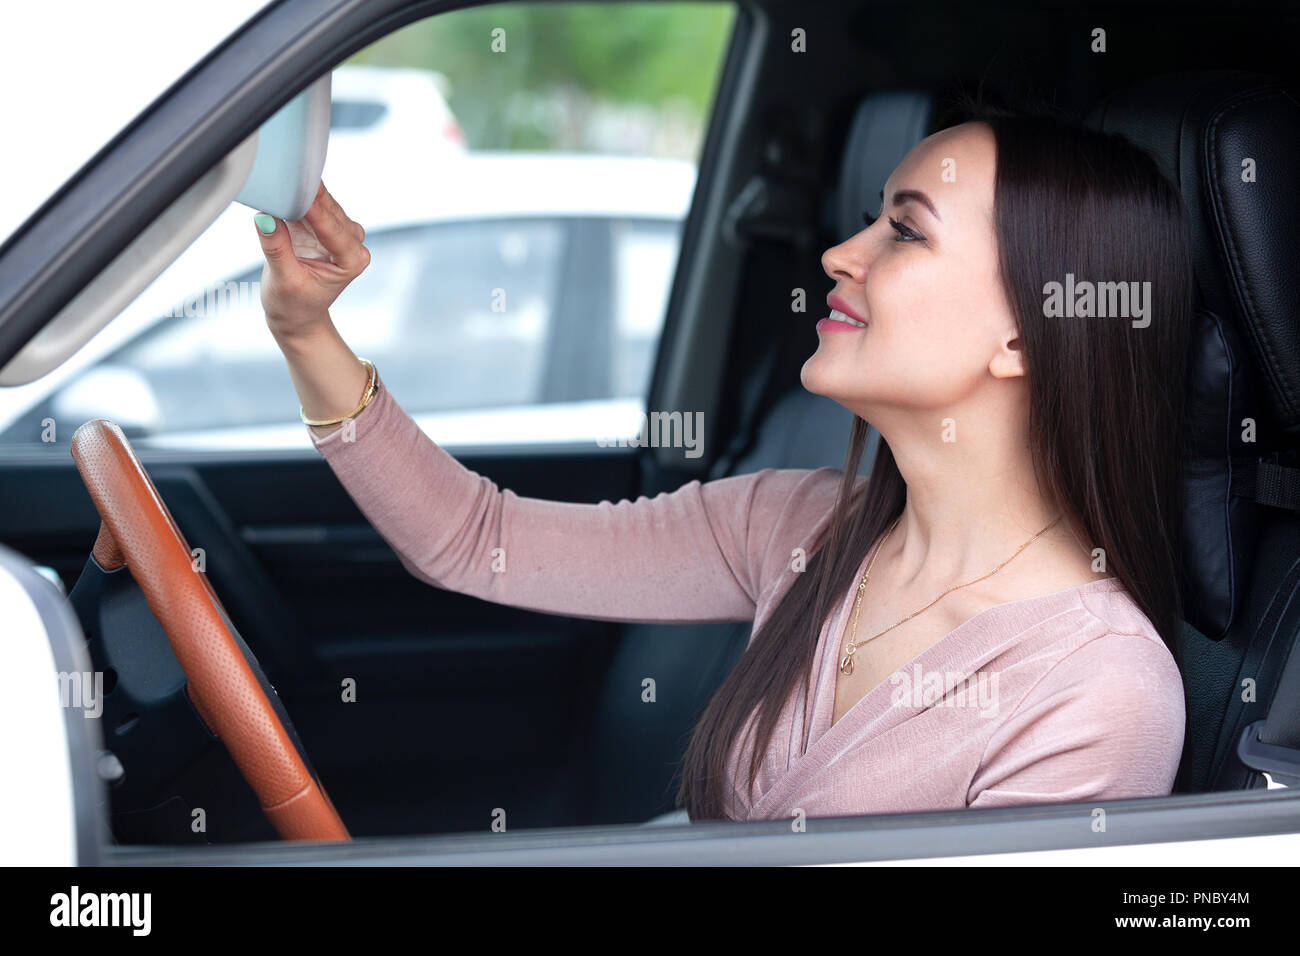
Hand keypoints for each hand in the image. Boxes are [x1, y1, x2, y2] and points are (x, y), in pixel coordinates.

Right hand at [254, 181, 370, 340]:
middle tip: (284, 175)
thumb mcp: (284, 282)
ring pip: (320, 201)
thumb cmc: (295, 306)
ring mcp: (339, 232)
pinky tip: (280, 186)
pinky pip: (309, 202)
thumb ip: (277, 249)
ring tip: (278, 178)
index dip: (312, 209)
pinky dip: (295, 195)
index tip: (296, 190)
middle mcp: (352, 243)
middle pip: (328, 210)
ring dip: (300, 190)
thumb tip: (266, 218)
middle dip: (306, 195)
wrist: (296, 315)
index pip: (331, 228)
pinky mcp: (321, 225)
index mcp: (353, 260)